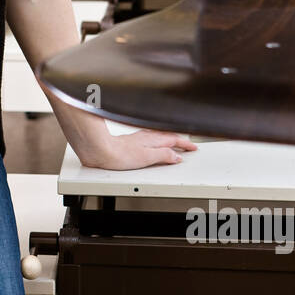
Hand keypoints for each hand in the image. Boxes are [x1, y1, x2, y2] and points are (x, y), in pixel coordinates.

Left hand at [74, 123, 197, 170]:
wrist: (100, 151)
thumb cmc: (119, 154)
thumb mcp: (147, 158)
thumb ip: (163, 155)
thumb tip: (176, 156)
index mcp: (152, 140)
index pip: (174, 140)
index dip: (185, 144)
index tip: (193, 148)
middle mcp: (145, 136)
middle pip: (168, 136)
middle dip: (180, 140)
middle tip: (188, 145)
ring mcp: (137, 137)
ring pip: (158, 136)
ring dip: (169, 139)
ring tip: (175, 143)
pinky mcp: (130, 140)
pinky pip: (149, 137)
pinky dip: (157, 140)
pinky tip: (153, 142)